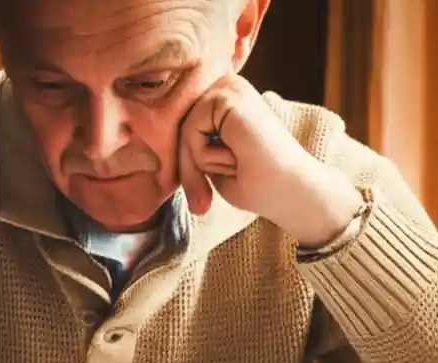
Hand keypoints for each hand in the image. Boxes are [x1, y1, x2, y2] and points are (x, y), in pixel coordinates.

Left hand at [177, 74, 363, 247]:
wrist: (289, 192)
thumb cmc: (257, 183)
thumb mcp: (211, 164)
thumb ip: (189, 145)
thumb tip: (148, 143)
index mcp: (226, 100)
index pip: (181, 126)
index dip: (186, 162)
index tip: (198, 199)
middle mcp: (228, 86)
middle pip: (177, 126)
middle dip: (188, 165)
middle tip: (203, 200)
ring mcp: (230, 88)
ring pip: (182, 129)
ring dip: (199, 162)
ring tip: (233, 168)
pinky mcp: (229, 96)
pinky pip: (190, 130)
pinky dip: (204, 156)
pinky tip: (235, 157)